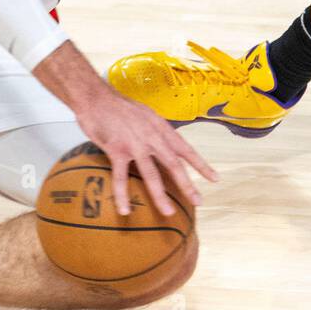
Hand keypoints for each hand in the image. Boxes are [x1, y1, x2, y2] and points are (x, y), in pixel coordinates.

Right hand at [75, 88, 218, 216]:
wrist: (96, 97)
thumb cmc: (119, 106)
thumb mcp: (146, 115)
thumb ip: (156, 130)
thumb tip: (165, 143)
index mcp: (161, 128)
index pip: (186, 149)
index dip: (201, 165)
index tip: (214, 179)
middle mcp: (152, 137)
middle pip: (174, 165)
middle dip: (187, 185)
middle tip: (198, 201)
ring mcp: (135, 144)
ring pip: (151, 174)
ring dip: (160, 195)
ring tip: (168, 212)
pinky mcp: (117, 150)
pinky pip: (120, 178)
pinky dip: (122, 195)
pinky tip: (125, 210)